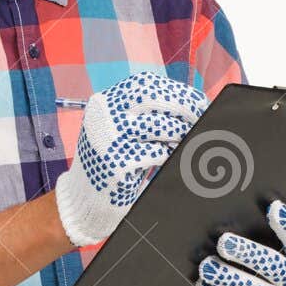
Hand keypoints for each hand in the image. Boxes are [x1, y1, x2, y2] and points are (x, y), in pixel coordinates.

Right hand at [54, 72, 206, 246]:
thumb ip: (144, 116)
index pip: (146, 86)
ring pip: (159, 126)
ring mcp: (108, 139)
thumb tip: (190, 106)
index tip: (198, 102)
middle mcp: (104, 116)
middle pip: (154, 100)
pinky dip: (170, 156)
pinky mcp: (117, 164)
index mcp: (105, 102)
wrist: (83, 200)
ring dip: (181, 133)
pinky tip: (172, 161)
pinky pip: (157, 154)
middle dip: (184, 108)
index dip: (176, 92)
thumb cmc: (110, 163)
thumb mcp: (120, 131)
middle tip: (202, 119)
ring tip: (188, 141)